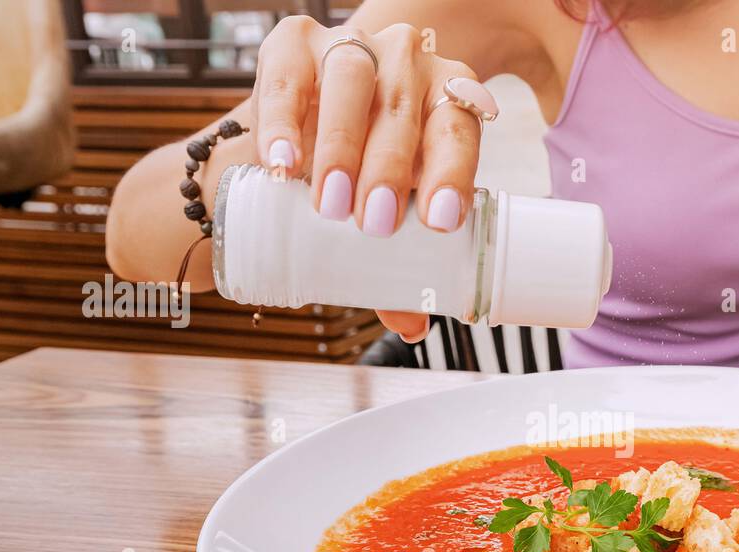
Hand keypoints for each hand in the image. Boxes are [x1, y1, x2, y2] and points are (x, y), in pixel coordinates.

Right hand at [252, 16, 496, 342]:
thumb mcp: (383, 216)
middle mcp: (406, 64)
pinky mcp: (292, 41)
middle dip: (389, 167)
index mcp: (445, 100)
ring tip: (327, 202)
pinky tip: (280, 161)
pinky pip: (288, 72)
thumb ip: (397, 265)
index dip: (452, 173)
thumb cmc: (359, 178)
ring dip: (340, 143)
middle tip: (371, 223)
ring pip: (352, 79)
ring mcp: (350, 45)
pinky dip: (283, 118)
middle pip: (404, 106)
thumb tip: (411, 323)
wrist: (296, 140)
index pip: (458, 130)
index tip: (437, 222)